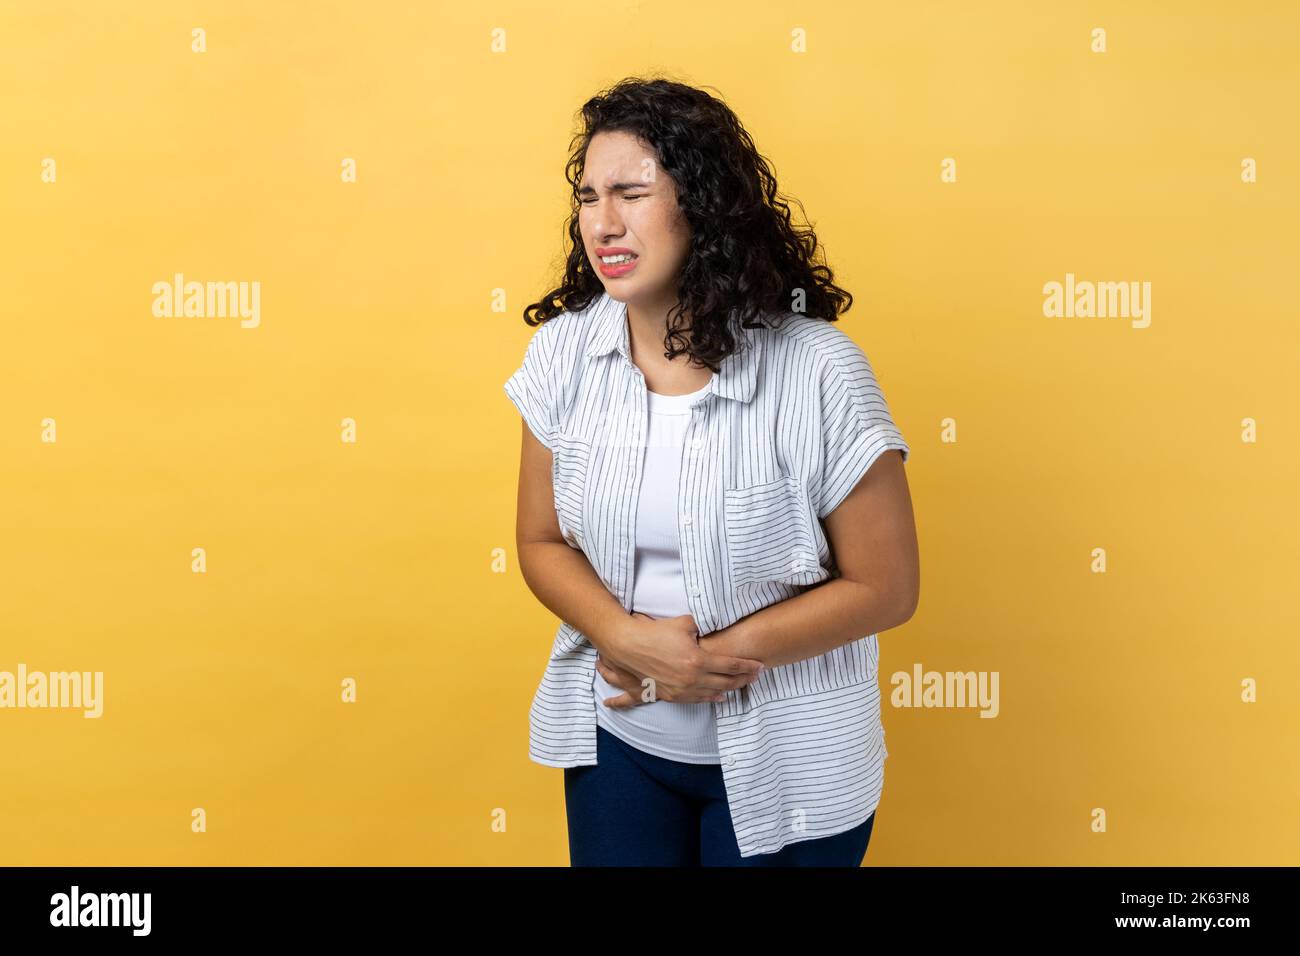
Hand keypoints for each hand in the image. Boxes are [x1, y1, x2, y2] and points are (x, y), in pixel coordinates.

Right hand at [597, 611, 763, 708]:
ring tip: (742, 686)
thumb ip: (702, 627)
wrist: (628, 647)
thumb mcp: (684, 623)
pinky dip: (710, 698)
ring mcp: (681, 689)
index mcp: (698, 660)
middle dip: (744, 679)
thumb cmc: (655, 632)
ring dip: (730, 689)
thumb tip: (712, 627)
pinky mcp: (671, 695)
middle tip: (757, 677)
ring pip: (713, 692)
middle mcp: (692, 678)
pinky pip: (696, 699)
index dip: (748, 666)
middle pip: (726, 681)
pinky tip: (719, 697)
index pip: (731, 665)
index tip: (760, 666)